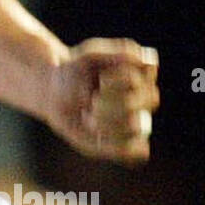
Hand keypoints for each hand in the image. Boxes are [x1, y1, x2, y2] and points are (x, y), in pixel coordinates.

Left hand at [44, 39, 158, 162]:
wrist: (53, 92)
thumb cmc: (74, 71)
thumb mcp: (90, 55)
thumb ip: (119, 53)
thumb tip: (151, 62)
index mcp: (141, 75)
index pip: (147, 77)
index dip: (125, 79)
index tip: (101, 79)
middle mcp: (142, 99)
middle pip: (146, 101)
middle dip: (116, 102)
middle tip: (93, 101)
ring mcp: (134, 121)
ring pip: (139, 127)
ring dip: (111, 123)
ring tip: (88, 117)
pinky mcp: (122, 143)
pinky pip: (135, 151)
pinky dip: (117, 146)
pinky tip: (96, 135)